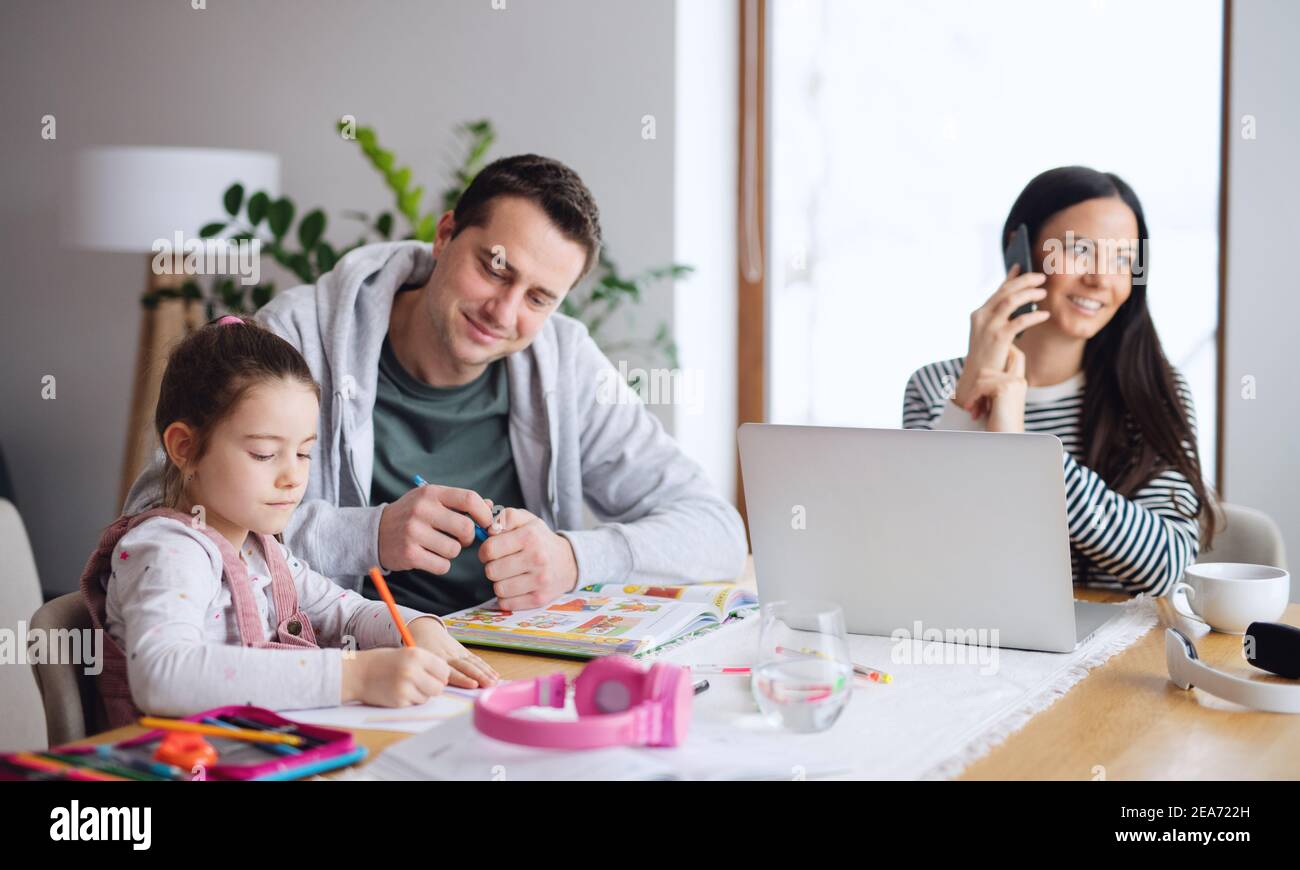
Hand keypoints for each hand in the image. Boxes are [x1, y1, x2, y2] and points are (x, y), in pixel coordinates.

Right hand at [340, 646, 450, 706]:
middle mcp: (413, 670)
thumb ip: (426, 664)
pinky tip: (396, 692)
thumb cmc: (382, 662)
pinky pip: (414, 704)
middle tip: (421, 684)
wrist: (356, 674)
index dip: (440, 675)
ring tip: (405, 686)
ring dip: (420, 695)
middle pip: (439, 687)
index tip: (432, 675)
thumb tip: (445, 679)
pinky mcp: (399, 701)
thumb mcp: (406, 654)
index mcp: (417, 655)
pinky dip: (408, 701)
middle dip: (432, 687)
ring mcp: (406, 687)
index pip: (444, 670)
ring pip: (427, 698)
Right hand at [378, 483, 492, 574]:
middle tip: (461, 538)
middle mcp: (422, 510)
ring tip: (439, 546)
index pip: (469, 499)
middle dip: (469, 537)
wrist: (374, 532)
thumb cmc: (412, 515)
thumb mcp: (432, 500)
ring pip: (455, 549)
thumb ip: (460, 503)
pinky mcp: (409, 554)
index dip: (484, 513)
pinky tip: (430, 557)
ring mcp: (414, 532)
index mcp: (431, 493)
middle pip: (466, 528)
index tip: (487, 523)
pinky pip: (442, 566)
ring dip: (453, 552)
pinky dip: (441, 565)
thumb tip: (492, 507)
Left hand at [408, 616, 499, 687]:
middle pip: (466, 667)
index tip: (473, 685)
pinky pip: (476, 659)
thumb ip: (427, 672)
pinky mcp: (464, 650)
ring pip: (474, 663)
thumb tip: (438, 686)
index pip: (452, 672)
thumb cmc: (420, 649)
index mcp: (437, 660)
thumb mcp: (418, 660)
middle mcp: (450, 656)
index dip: (463, 679)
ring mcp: (458, 652)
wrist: (425, 630)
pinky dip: (486, 667)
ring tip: (495, 682)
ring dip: (486, 672)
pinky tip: (494, 675)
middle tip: (489, 685)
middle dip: (479, 676)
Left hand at [478, 508, 578, 610]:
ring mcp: (540, 581)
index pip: (489, 549)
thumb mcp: (527, 520)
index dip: (485, 551)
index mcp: (530, 536)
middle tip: (502, 564)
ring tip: (510, 576)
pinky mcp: (540, 599)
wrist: (569, 562)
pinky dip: (506, 597)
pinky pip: (507, 603)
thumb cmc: (541, 540)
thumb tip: (490, 529)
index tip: (491, 552)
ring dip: (500, 583)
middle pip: (491, 571)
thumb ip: (506, 517)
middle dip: (492, 567)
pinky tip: (515, 588)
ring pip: (498, 589)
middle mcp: (537, 558)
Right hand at [952, 264, 1050, 410]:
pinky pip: (1019, 321)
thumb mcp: (990, 335)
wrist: (975, 380)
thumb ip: (1000, 319)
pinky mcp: (998, 338)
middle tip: (1041, 277)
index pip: (997, 291)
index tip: (1021, 266)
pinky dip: (1034, 316)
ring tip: (1043, 293)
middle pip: (1005, 291)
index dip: (1011, 277)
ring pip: (1011, 300)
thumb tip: (1018, 306)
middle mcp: (981, 316)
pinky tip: (1044, 315)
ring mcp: (988, 327)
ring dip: (1029, 293)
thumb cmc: (986, 359)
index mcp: (978, 314)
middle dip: (1025, 281)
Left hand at [967, 344, 1027, 432]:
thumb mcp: (994, 402)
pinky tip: (972, 412)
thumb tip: (976, 367)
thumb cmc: (998, 426)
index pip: (1016, 355)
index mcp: (1019, 382)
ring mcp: (1013, 382)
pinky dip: (972, 399)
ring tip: (975, 411)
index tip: (992, 356)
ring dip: (973, 395)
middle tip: (973, 406)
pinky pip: (979, 386)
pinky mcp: (1005, 387)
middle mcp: (1019, 380)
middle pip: (986, 368)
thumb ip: (990, 386)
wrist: (1006, 442)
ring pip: (981, 376)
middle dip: (975, 387)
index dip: (1007, 349)